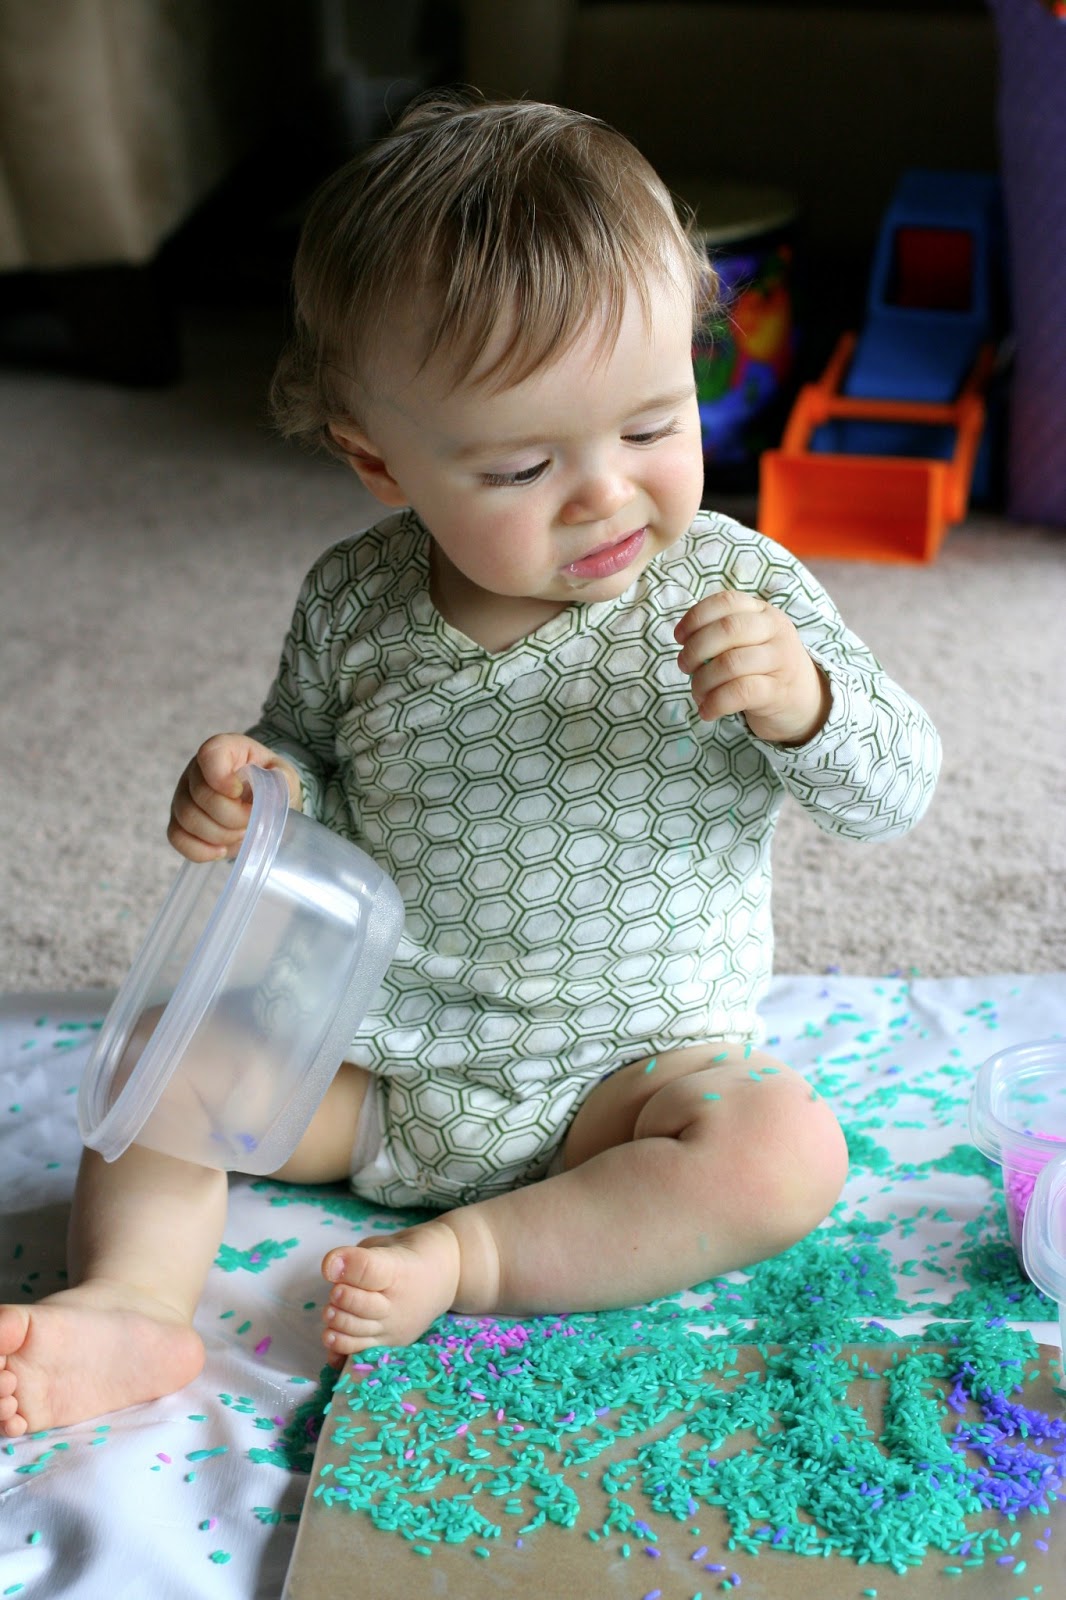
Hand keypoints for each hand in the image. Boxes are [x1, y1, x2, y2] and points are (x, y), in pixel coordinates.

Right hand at [167, 734, 301, 861]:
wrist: (262, 803)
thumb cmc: (271, 785)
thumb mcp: (284, 777)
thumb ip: (281, 780)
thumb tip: (270, 792)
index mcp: (225, 750)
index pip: (210, 755)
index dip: (221, 778)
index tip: (239, 793)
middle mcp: (197, 770)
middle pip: (201, 796)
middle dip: (232, 817)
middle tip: (251, 822)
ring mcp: (184, 796)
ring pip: (188, 819)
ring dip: (220, 835)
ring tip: (241, 834)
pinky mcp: (179, 821)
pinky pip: (177, 838)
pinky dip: (201, 850)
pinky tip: (222, 850)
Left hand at [674, 590, 830, 745]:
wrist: (804, 699)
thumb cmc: (763, 667)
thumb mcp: (749, 641)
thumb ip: (722, 635)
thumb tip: (685, 644)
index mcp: (763, 611)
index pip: (726, 601)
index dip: (695, 617)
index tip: (679, 637)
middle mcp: (775, 630)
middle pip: (727, 630)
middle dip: (695, 650)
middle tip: (685, 667)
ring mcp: (781, 660)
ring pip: (730, 664)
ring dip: (702, 682)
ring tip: (698, 694)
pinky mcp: (779, 691)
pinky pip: (740, 693)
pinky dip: (715, 704)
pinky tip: (707, 712)